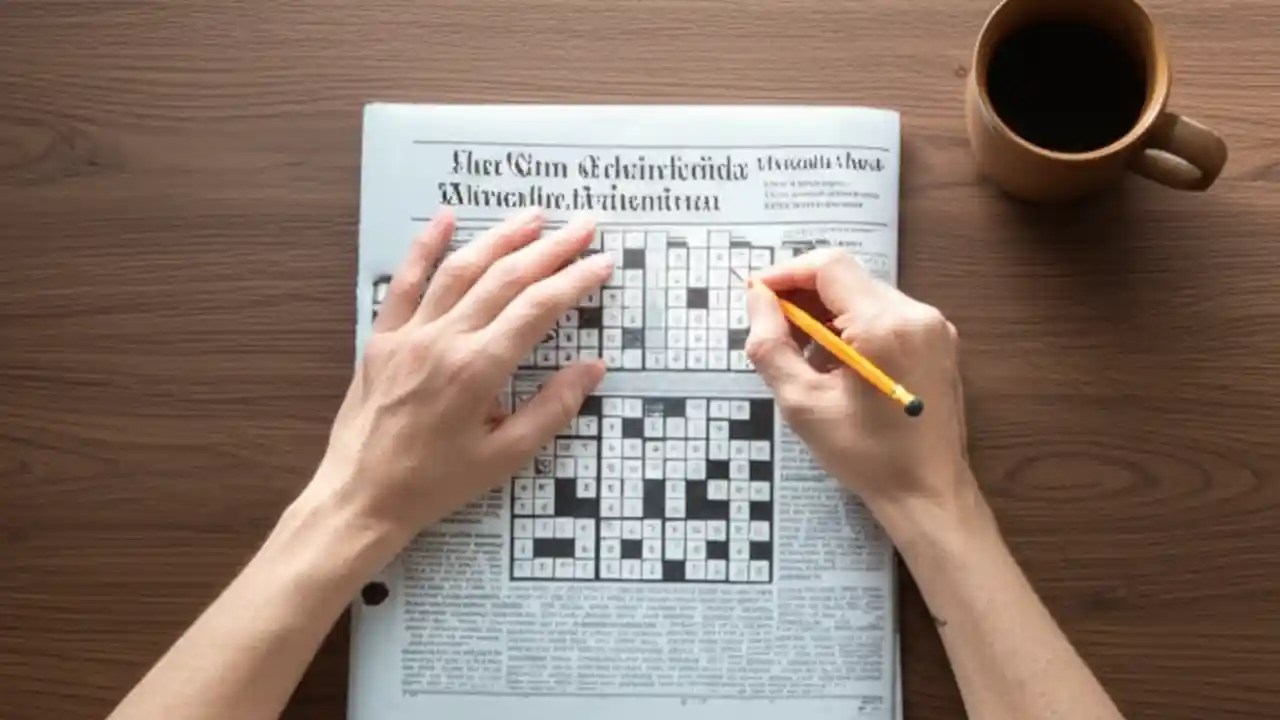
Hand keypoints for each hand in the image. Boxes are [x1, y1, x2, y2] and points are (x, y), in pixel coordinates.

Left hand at [305, 207, 610, 551]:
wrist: (362, 496)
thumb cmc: (436, 483)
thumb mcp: (505, 457)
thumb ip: (553, 409)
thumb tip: (593, 369)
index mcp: (478, 370)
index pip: (537, 308)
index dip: (574, 280)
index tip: (601, 262)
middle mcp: (445, 340)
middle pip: (506, 278)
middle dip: (550, 248)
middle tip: (582, 225)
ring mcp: (410, 334)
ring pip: (461, 270)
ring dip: (500, 237)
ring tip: (533, 216)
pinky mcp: (383, 337)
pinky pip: (406, 281)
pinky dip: (426, 246)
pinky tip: (446, 219)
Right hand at [744, 249, 976, 532]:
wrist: (929, 493)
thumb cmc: (866, 456)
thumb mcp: (802, 404)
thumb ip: (771, 345)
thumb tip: (757, 300)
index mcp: (884, 325)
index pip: (828, 266)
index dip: (786, 273)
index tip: (757, 296)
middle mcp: (916, 314)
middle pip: (847, 278)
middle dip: (803, 297)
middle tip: (773, 331)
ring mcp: (934, 326)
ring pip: (865, 295)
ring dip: (827, 314)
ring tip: (803, 357)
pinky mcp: (939, 342)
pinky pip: (887, 315)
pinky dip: (854, 327)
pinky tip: (836, 366)